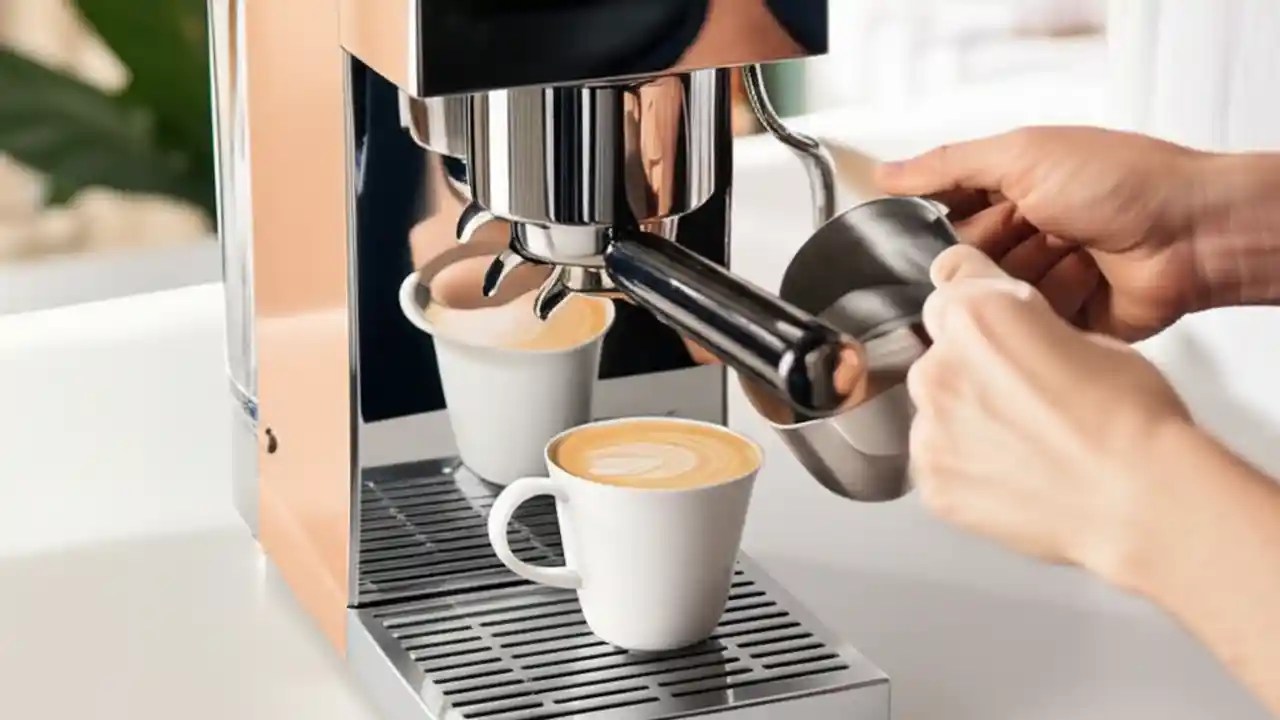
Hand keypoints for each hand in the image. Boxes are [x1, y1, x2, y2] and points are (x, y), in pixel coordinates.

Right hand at [878, 126, 1211, 340]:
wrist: (1193, 235)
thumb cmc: (1124, 181)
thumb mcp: (1023, 153)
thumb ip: (950, 166)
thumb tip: (886, 174)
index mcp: (1012, 190)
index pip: (944, 214)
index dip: (936, 225)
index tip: (934, 230)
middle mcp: (1026, 235)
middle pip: (964, 261)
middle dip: (982, 254)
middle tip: (1013, 238)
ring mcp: (1046, 280)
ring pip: (992, 298)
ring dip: (1022, 279)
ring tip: (1065, 253)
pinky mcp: (1064, 322)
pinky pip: (1026, 329)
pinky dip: (1047, 309)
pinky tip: (1081, 283)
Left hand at [907, 245, 1192, 576]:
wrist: (1140, 499)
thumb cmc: (1131, 418)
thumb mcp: (1086, 335)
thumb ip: (1026, 326)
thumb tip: (1015, 337)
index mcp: (976, 315)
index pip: (952, 280)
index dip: (980, 298)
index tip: (993, 318)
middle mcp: (937, 365)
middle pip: (939, 349)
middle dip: (971, 362)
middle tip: (1022, 393)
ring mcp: (928, 427)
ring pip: (935, 406)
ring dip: (964, 414)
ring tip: (1022, 440)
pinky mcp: (931, 478)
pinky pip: (938, 458)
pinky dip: (964, 462)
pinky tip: (1012, 473)